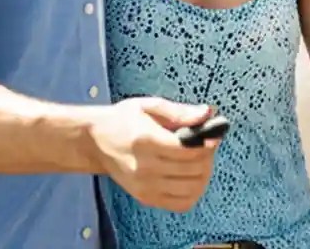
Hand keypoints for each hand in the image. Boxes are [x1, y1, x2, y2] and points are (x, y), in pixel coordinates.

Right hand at [87, 97, 220, 212]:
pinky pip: (182, 203)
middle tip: (206, 145)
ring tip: (198, 160)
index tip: (213, 135)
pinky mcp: (146, 198)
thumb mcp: (149, 106)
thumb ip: (180, 111)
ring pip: (192, 188)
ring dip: (204, 174)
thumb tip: (208, 113)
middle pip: (194, 169)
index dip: (208, 143)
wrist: (95, 143)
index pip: (189, 150)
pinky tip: (189, 177)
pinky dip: (193, 191)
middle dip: (208, 156)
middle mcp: (145, 168)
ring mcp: (145, 187)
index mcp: (146, 141)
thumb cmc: (123, 120)